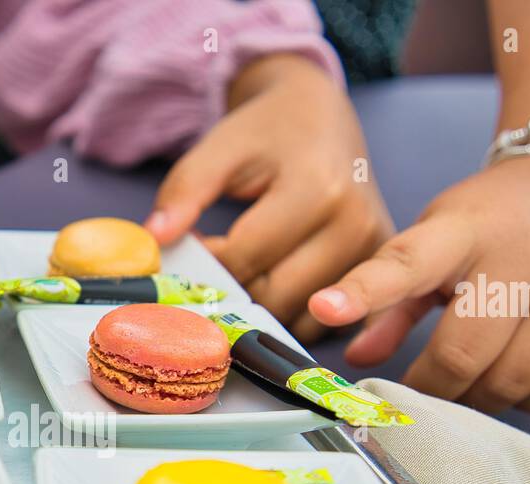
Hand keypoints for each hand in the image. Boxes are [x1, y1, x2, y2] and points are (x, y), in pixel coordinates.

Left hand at [146, 53, 393, 341]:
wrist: (321, 115)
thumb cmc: (268, 131)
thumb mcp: (221, 146)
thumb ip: (184, 190)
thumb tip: (154, 241)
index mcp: (318, 189)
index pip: (244, 258)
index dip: (204, 263)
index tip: (191, 249)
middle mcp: (354, 226)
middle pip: (272, 295)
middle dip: (232, 289)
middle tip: (214, 267)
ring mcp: (371, 252)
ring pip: (298, 317)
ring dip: (261, 308)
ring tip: (245, 271)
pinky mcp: (376, 269)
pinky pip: (326, 322)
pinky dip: (293, 314)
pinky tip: (275, 282)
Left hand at [309, 156, 529, 412]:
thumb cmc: (495, 223)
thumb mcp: (436, 237)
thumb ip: (391, 297)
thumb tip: (357, 356)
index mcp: (464, 229)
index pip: (407, 263)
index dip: (363, 291)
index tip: (323, 309)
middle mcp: (526, 253)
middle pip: (463, 354)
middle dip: (434, 386)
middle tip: (428, 386)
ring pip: (512, 382)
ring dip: (482, 397)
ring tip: (477, 376)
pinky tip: (524, 374)